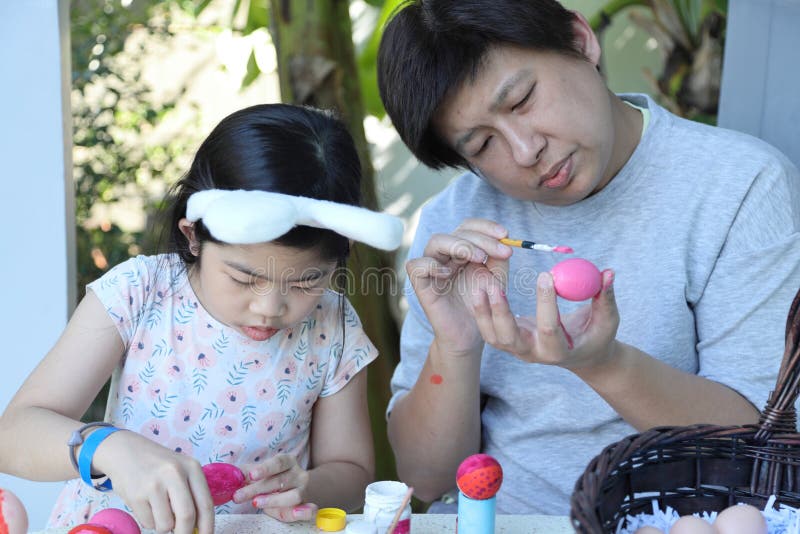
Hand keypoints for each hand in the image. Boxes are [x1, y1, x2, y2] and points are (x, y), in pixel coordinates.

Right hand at [93, 430, 213, 533]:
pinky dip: (150, 521)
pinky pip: (148, 523)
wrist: (126, 451)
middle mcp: (174, 473)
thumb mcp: (181, 470)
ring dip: (164, 527)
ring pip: (166, 525)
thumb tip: (198, 528)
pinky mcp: (135, 495)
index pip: (206, 504)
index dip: (208, 526)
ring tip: (159, 510)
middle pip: (187, 516)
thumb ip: (192, 495)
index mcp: (192, 467)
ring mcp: (154, 484)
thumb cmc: (159, 465)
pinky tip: (146, 504)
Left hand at [233, 454, 316, 522]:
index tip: (251, 475)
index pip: (278, 463)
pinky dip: (306, 511)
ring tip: (257, 503)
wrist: (297, 488)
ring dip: (274, 500)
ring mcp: (304, 490)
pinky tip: (297, 512)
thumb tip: (227, 474)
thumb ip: (246, 473)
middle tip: (238, 496)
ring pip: (293, 496)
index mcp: (288, 461)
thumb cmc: (273, 479)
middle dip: (257, 489)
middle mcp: (298, 474)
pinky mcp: (306, 506)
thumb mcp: (261, 473)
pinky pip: (309, 509)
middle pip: (279, 481)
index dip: (264, 468)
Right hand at [406, 218, 511, 354]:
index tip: (506, 235)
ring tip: (480, 259)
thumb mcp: (496, 277)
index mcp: (461, 249)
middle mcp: (445, 255)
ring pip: (436, 241)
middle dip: (481, 239)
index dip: (485, 226)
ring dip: (461, 245)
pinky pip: (416, 265)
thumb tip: (504, 239)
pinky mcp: (420, 284)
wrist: (470, 334)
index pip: (468, 226)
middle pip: (456, 232)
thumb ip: (499, 257)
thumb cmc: (482, 304)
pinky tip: (449, 274)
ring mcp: (431, 267)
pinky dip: (432, 265)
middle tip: (502, 252)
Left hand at [475, 269, 619, 369]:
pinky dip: (481, 310)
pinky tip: (478, 287)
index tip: (545, 275)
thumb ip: (605, 297)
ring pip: (493, 336)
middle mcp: (533, 354)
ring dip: (483, 312)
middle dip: (501, 312)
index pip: (549, 328)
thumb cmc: (596, 335)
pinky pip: (488, 329)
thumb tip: (608, 272)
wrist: (581, 355)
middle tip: (495, 285)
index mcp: (558, 351)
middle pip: (510, 338)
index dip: (547, 303)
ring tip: (481, 284)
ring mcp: (517, 350)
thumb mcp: (606, 320)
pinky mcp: (507, 343)